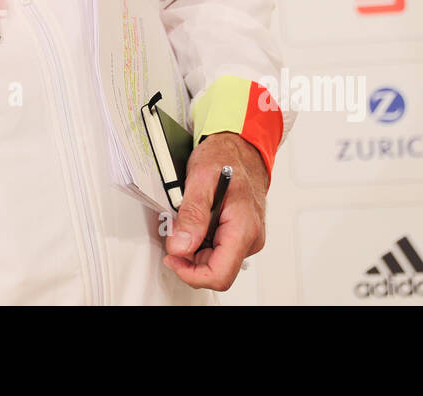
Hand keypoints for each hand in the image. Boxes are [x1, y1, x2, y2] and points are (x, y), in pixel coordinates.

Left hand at [163, 131, 267, 290]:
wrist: (240, 147)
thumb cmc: (225, 157)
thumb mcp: (201, 179)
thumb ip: (192, 215)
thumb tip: (180, 246)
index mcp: (243, 228)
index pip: (219, 275)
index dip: (189, 273)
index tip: (172, 257)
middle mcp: (250, 238)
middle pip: (215, 271)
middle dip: (189, 259)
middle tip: (174, 233)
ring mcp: (247, 238)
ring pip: (214, 262)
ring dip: (194, 249)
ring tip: (186, 221)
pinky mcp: (240, 235)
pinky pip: (217, 250)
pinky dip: (201, 241)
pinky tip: (196, 222)